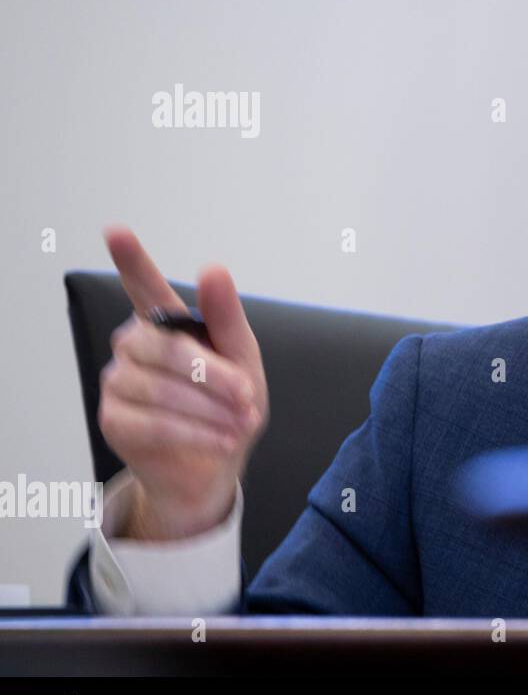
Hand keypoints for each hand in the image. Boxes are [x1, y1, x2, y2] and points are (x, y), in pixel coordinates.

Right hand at [97, 225, 268, 539]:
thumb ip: (227, 317)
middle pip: (166, 348)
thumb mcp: (243, 360)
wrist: (218, 463)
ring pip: (161, 389)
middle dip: (214, 375)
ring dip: (210, 410)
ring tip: (240, 424)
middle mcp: (134, 346)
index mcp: (166, 323)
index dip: (132, 261)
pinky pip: (154, 422)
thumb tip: (212, 269)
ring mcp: (118, 382)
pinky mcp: (114, 420)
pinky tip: (221, 440)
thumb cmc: (229, 404)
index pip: (144, 287)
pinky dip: (195, 432)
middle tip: (248, 398)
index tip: (116, 231)